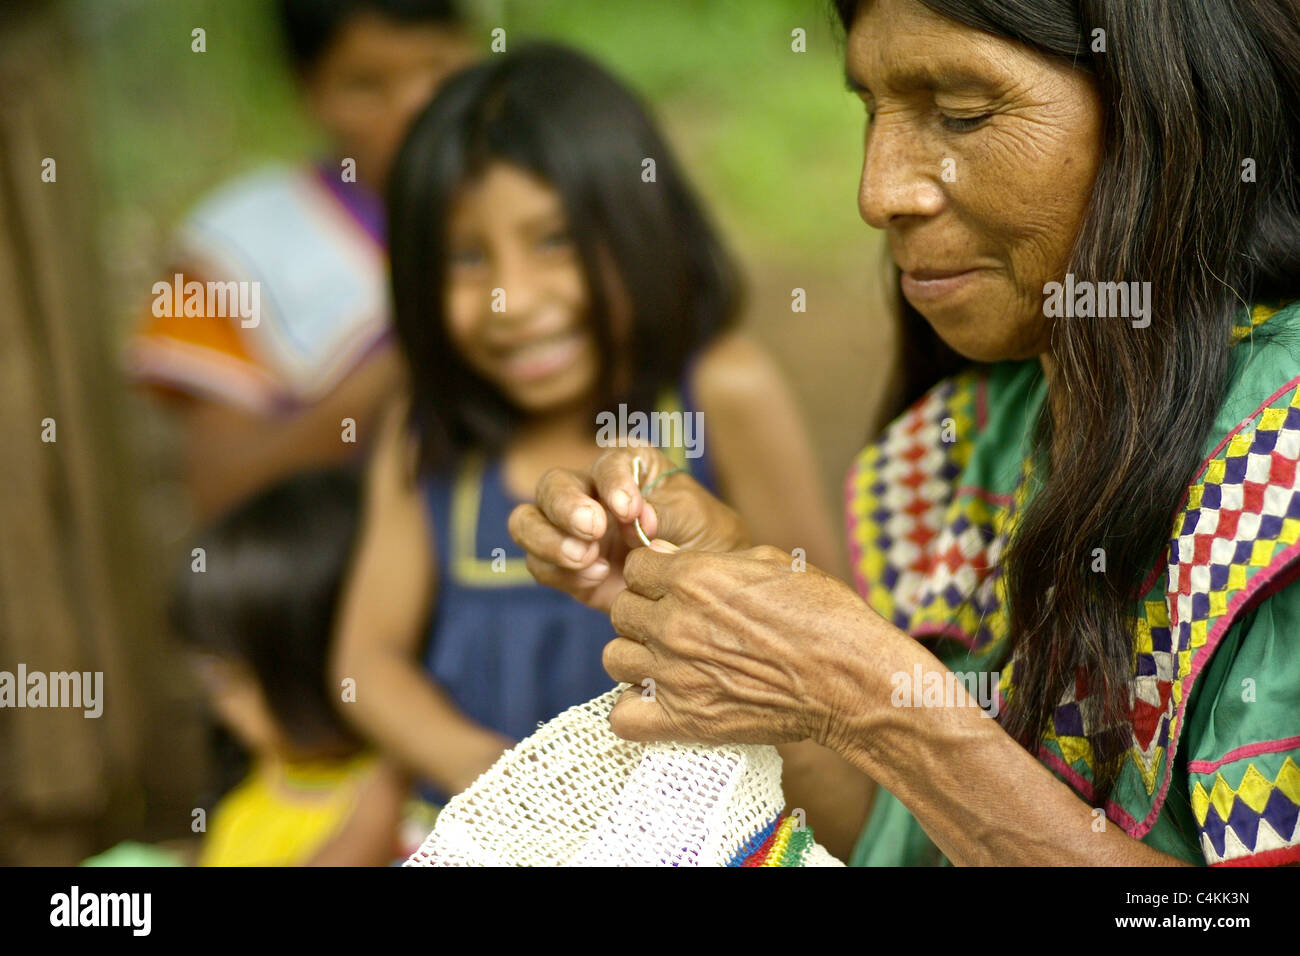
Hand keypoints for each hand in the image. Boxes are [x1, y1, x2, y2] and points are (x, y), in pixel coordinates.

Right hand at [508, 445, 748, 611]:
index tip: (630, 510)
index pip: (608, 461)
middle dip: (566, 507)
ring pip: (527, 521)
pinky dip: (560, 571)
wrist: (702, 585)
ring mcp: (570, 528)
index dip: (613, 482)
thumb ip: (664, 512)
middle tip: (594, 530)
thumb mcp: (695, 517)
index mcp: (628, 465)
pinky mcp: (564, 566)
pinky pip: (539, 564)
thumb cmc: (703, 537)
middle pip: (553, 485)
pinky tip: (595, 577)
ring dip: (549, 540)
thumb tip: (634, 518)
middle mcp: (591, 489)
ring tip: (588, 559)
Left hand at [602, 543, 891, 748]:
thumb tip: (663, 554)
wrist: (851, 678)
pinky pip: (623, 716)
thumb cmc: (822, 615)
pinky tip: (661, 701)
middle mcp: (675, 622)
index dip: (653, 576)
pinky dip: (636, 710)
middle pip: (621, 611)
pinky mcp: (684, 720)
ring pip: (614, 658)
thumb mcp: (769, 562)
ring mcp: (675, 673)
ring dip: (637, 657)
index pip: (634, 568)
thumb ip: (708, 558)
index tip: (671, 587)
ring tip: (666, 662)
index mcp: (693, 577)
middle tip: (675, 625)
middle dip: (645, 613)